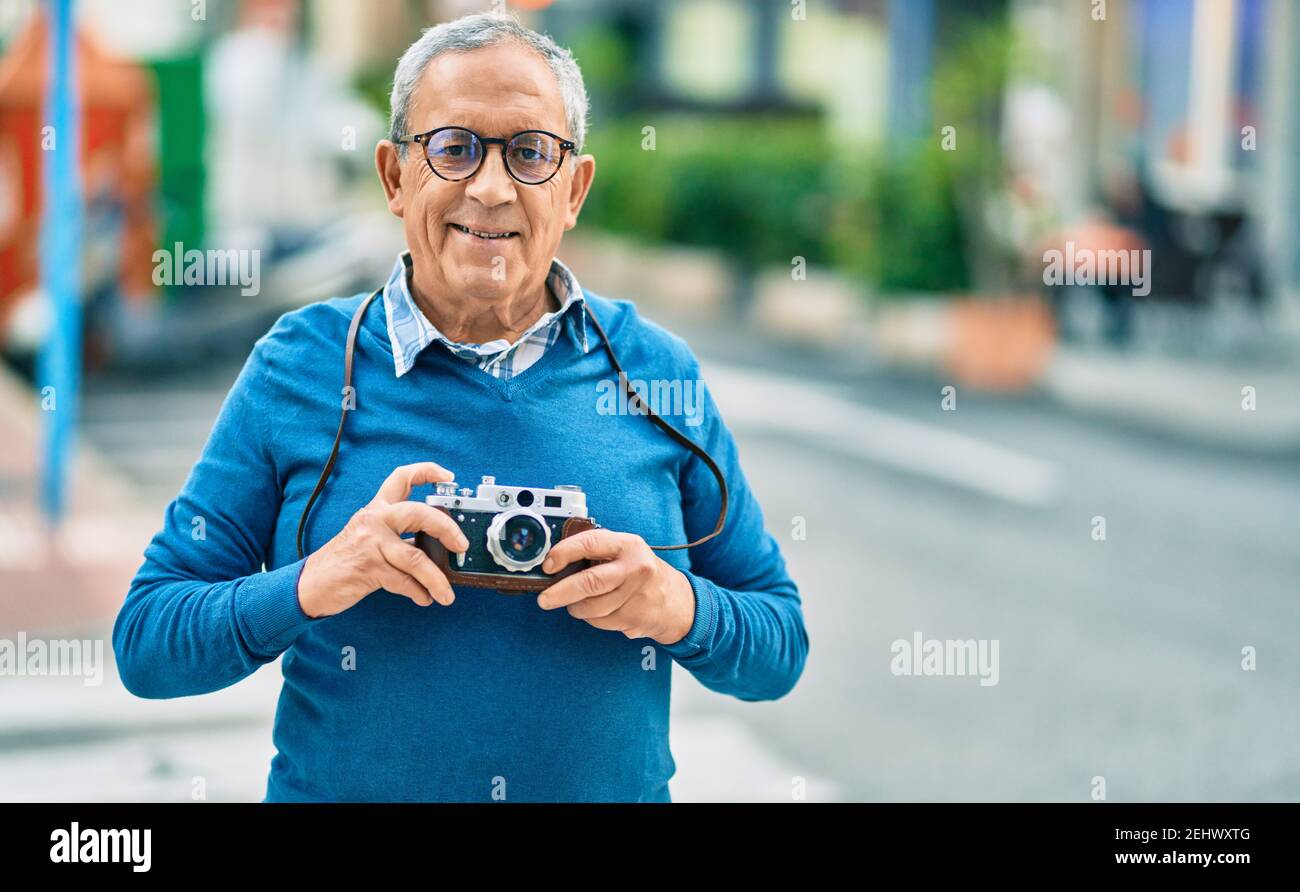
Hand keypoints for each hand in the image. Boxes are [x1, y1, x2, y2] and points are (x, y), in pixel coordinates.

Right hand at [297, 462, 468, 617]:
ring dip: (436, 578)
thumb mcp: (370, 538)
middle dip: (446, 528)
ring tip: (446, 593)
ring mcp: (370, 543)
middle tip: (461, 545)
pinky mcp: (368, 568)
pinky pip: (403, 581)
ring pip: (415, 557)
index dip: (427, 472)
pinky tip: (424, 598)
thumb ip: (399, 536)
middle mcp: (374, 520)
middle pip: (418, 513)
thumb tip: (437, 547)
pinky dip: (418, 592)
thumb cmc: (345, 561)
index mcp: (376, 509)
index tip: (448, 476)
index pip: (401, 478)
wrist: (310, 584)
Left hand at [536, 530, 694, 644]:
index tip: (548, 564)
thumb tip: (555, 560)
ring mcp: (637, 596)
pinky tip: (598, 610)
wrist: (675, 600)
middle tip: (544, 599)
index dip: (564, 553)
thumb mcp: (623, 550)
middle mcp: (635, 569)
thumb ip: (594, 550)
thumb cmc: (639, 570)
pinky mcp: (635, 618)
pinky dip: (592, 618)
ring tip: (575, 602)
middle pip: (590, 583)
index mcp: (628, 545)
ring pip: (592, 608)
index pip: (590, 543)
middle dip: (560, 592)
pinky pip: (601, 622)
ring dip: (576, 608)